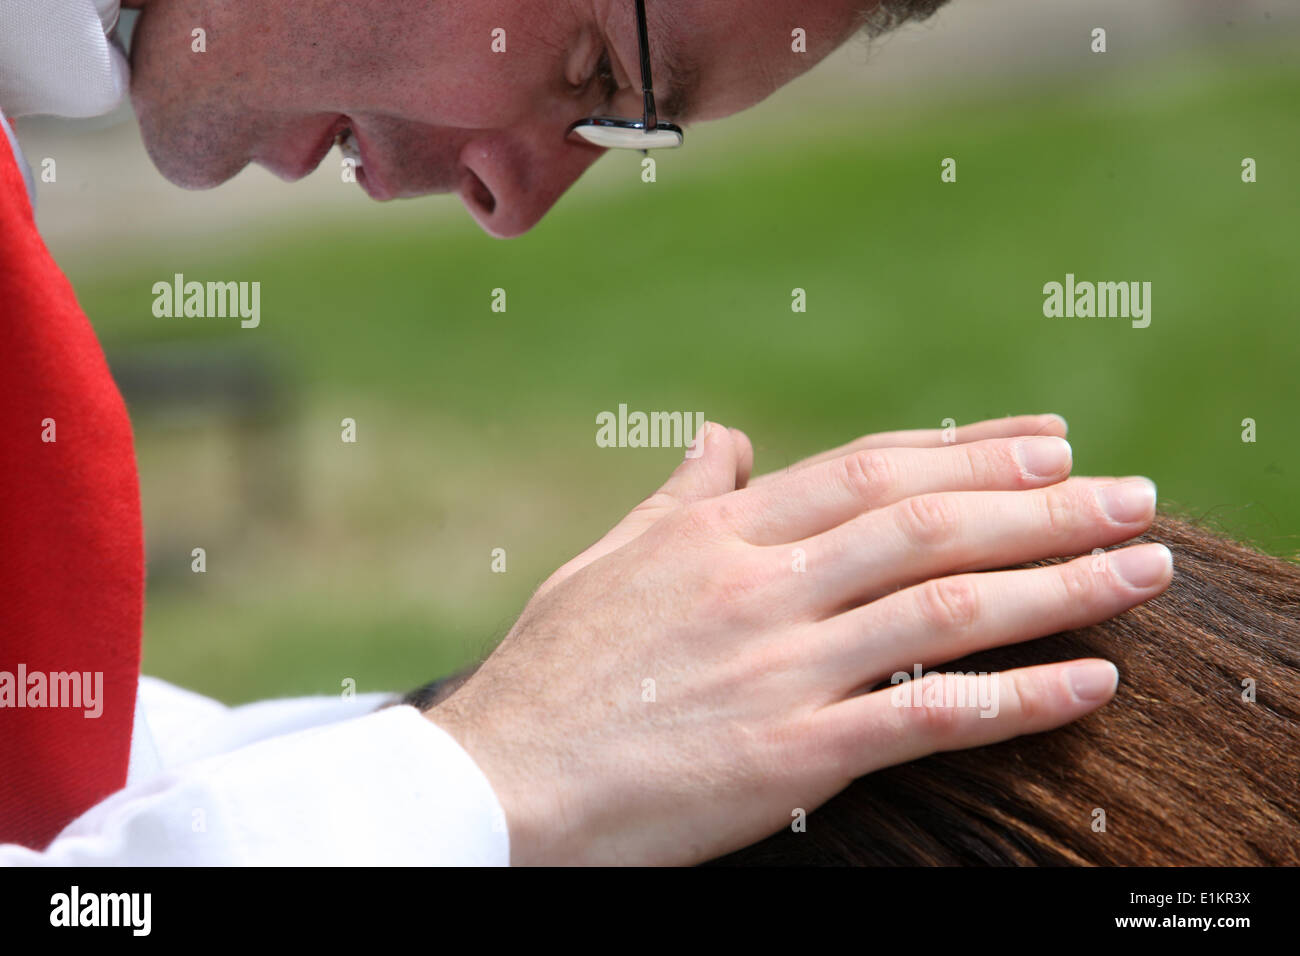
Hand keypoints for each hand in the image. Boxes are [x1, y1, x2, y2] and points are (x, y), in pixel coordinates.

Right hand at [427, 414, 1170, 864]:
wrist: (497, 781)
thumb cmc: (550, 672)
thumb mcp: (608, 560)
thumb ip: (679, 496)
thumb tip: (718, 436)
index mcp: (719, 531)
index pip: (869, 469)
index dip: (970, 449)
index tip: (1049, 439)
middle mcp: (761, 584)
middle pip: (928, 523)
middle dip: (1043, 502)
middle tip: (1132, 491)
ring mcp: (780, 667)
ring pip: (946, 606)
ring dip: (1060, 583)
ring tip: (1144, 567)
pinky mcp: (792, 755)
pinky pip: (928, 715)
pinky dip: (1019, 697)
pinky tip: (1091, 680)